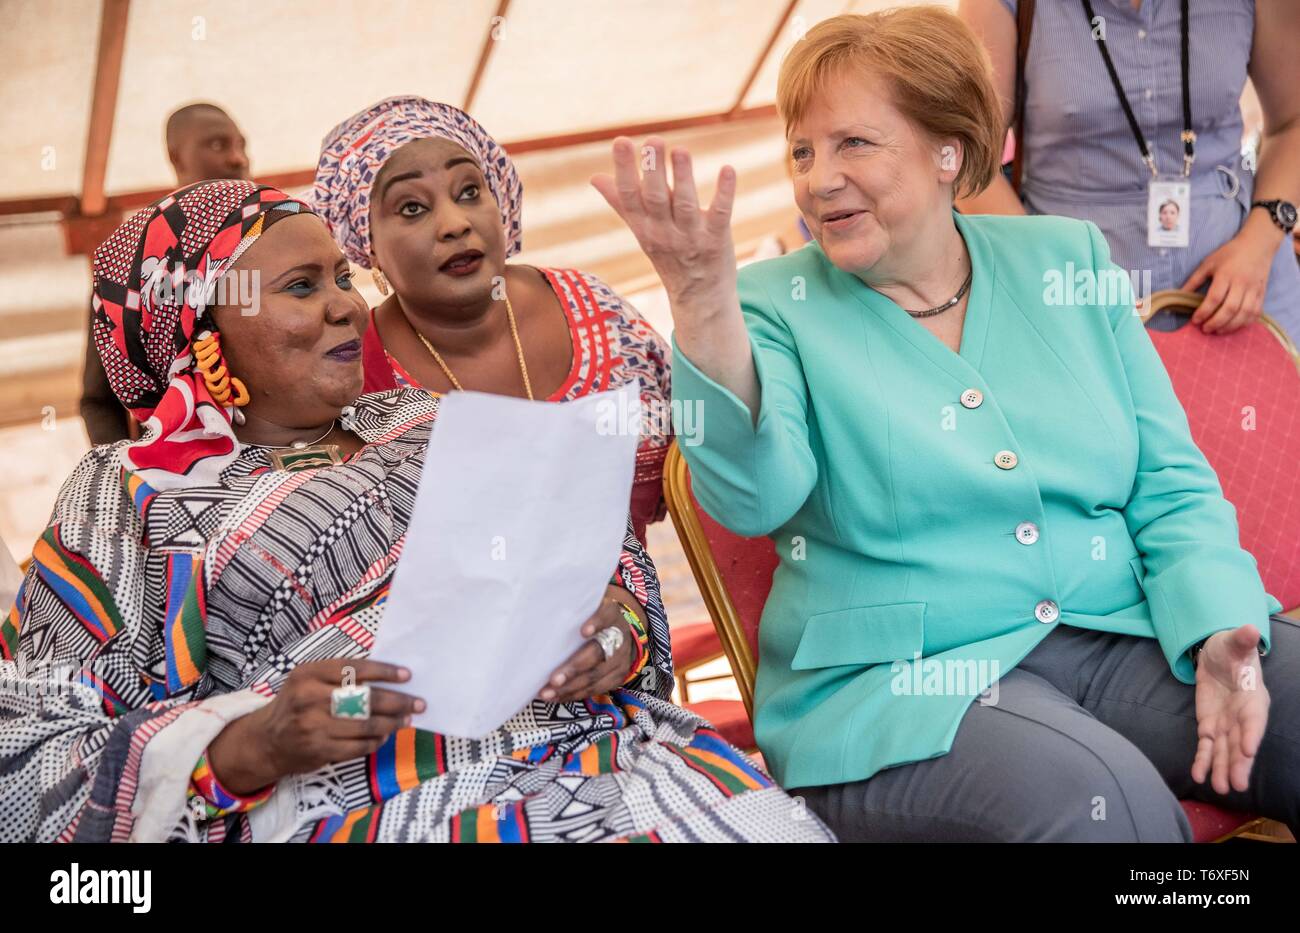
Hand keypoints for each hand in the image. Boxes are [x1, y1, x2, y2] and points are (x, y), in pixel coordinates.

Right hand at [208, 659, 423, 795]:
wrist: (267, 740)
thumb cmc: (297, 703)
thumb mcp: (308, 679)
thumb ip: (340, 674)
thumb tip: (387, 675)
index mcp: (308, 674)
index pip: (354, 669)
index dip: (384, 672)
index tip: (407, 675)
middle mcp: (309, 698)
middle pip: (364, 698)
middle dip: (397, 701)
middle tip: (418, 702)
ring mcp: (313, 726)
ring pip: (365, 725)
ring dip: (392, 723)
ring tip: (406, 719)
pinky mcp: (318, 750)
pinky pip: (358, 746)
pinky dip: (376, 741)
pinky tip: (385, 735)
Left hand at [537, 586, 639, 702]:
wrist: (621, 633)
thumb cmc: (590, 617)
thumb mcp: (588, 606)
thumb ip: (572, 605)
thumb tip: (539, 601)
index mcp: (612, 614)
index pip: (606, 615)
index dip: (597, 622)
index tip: (583, 631)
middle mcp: (620, 637)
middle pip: (599, 653)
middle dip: (575, 667)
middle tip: (554, 678)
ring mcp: (621, 659)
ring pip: (596, 676)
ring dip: (570, 687)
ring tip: (547, 693)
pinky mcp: (618, 677)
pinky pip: (596, 689)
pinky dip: (574, 694)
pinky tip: (555, 697)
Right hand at [591, 136, 737, 318]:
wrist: (699, 297)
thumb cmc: (670, 256)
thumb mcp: (642, 232)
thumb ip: (622, 203)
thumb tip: (595, 178)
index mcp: (644, 226)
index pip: (630, 196)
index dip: (625, 169)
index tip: (622, 141)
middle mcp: (663, 232)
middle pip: (655, 198)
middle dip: (653, 169)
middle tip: (653, 140)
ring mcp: (691, 237)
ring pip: (684, 204)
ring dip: (682, 177)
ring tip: (680, 150)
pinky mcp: (716, 240)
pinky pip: (720, 214)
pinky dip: (724, 192)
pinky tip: (728, 169)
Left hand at [1182, 222, 1278, 333]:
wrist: (1257, 244)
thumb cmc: (1229, 253)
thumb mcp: (1208, 263)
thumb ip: (1194, 280)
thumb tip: (1179, 294)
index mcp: (1226, 274)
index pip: (1214, 298)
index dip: (1203, 312)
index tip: (1194, 320)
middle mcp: (1242, 283)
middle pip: (1230, 308)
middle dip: (1216, 322)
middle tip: (1205, 329)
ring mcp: (1254, 288)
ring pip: (1245, 313)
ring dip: (1230, 326)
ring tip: (1218, 331)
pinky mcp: (1262, 292)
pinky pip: (1256, 312)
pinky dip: (1246, 322)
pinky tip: (1234, 326)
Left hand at [1191, 625, 1269, 794]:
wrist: (1218, 656)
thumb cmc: (1231, 649)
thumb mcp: (1234, 642)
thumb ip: (1242, 640)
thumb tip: (1250, 630)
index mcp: (1254, 698)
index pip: (1254, 719)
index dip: (1252, 733)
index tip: (1249, 749)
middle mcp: (1242, 717)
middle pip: (1241, 743)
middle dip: (1239, 763)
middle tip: (1236, 784)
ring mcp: (1226, 724)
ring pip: (1224, 750)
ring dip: (1221, 768)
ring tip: (1219, 788)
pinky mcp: (1209, 726)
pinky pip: (1205, 746)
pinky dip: (1202, 760)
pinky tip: (1198, 776)